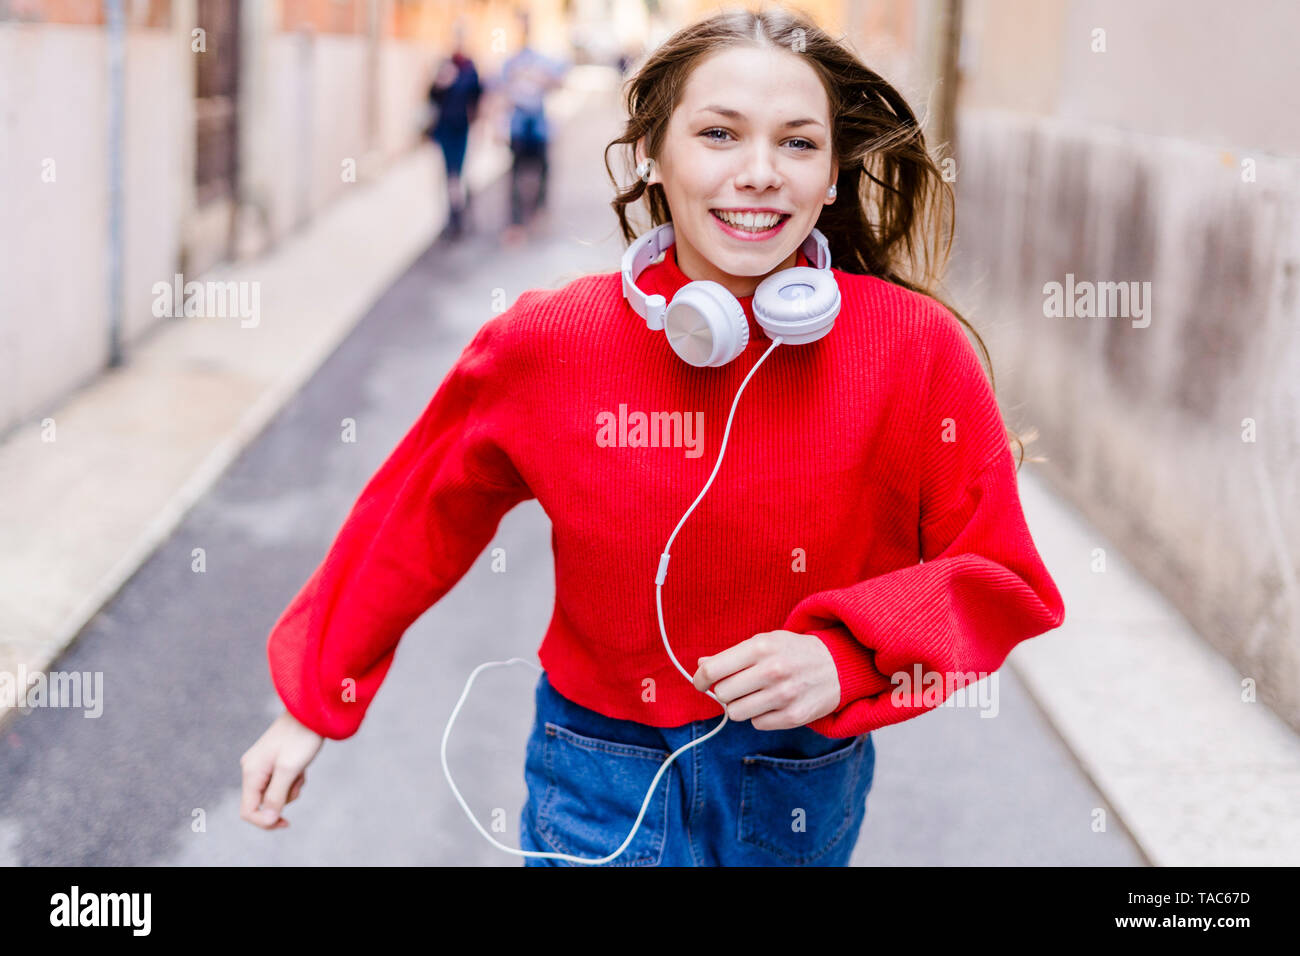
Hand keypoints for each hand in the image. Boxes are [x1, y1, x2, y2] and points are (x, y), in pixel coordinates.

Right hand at [239, 710, 324, 829]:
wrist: (311, 711)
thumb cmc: (301, 738)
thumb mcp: (290, 770)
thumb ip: (276, 796)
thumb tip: (268, 820)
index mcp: (251, 772)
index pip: (248, 811)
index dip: (265, 821)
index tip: (286, 822)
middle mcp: (252, 769)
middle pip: (262, 802)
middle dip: (283, 799)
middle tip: (298, 780)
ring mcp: (262, 764)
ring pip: (274, 793)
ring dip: (291, 788)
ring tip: (301, 769)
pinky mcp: (273, 761)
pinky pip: (281, 781)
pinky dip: (293, 779)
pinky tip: (302, 765)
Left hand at [692, 630, 840, 729]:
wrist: (839, 665)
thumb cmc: (794, 652)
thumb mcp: (765, 642)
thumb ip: (732, 654)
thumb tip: (701, 665)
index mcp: (761, 647)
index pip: (714, 670)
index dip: (700, 679)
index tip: (700, 683)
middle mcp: (772, 670)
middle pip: (722, 694)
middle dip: (724, 692)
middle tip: (737, 687)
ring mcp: (784, 695)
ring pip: (736, 712)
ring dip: (740, 706)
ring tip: (755, 695)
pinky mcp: (794, 716)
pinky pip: (757, 724)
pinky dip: (760, 716)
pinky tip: (773, 704)